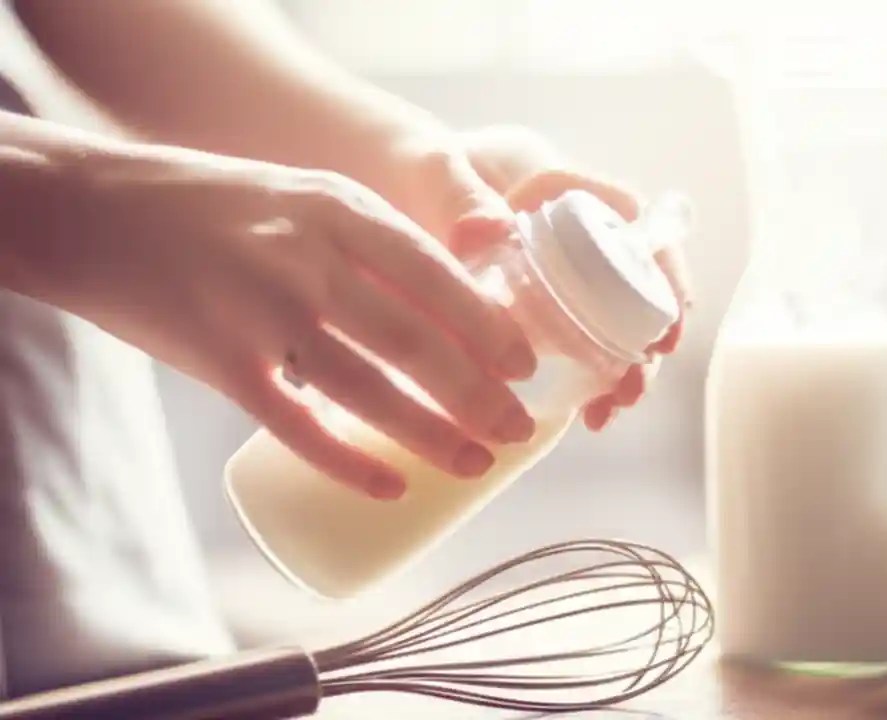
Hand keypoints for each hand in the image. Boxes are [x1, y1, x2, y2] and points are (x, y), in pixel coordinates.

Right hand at [56, 145, 539, 498]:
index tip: (527, 366)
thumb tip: (455, 302)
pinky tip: (390, 486)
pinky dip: (348, 462)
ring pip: (367, 389)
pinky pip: (296, 425)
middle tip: (517, 430)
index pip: (435, 272)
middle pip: (414, 339)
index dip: (488, 325)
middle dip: (478, 393)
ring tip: (474, 463)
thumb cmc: (218, 206)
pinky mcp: (219, 361)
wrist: (96, 209)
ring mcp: (260, 311)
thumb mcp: (307, 196)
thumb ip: (372, 241)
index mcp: (338, 209)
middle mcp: (306, 258)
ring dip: (431, 434)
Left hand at [371, 125, 690, 429]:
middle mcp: (573, 223)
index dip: (660, 263)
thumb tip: (489, 229)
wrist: (384, 183)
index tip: (667, 313)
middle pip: (636, 276)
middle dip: (647, 332)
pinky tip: (586, 411)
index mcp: (555, 180)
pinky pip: (580, 337)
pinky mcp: (541, 301)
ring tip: (608, 411)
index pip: (630, 214)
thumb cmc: (410, 168)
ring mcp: (560, 266)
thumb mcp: (428, 173)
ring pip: (614, 314)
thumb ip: (457, 196)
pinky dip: (591, 374)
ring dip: (622, 363)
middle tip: (633, 384)